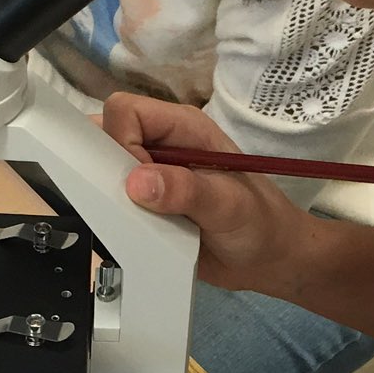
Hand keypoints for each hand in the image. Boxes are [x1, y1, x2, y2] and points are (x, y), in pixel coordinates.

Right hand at [103, 92, 303, 290]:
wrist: (270, 260)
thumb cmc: (260, 225)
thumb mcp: (228, 206)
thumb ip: (186, 191)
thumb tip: (137, 182)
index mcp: (183, 128)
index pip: (126, 112)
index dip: (120, 142)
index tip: (133, 184)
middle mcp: (162, 145)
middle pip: (106, 135)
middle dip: (105, 169)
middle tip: (128, 206)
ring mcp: (151, 175)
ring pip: (104, 169)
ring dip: (106, 195)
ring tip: (129, 222)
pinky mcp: (145, 204)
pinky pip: (112, 200)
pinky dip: (111, 216)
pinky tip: (128, 233)